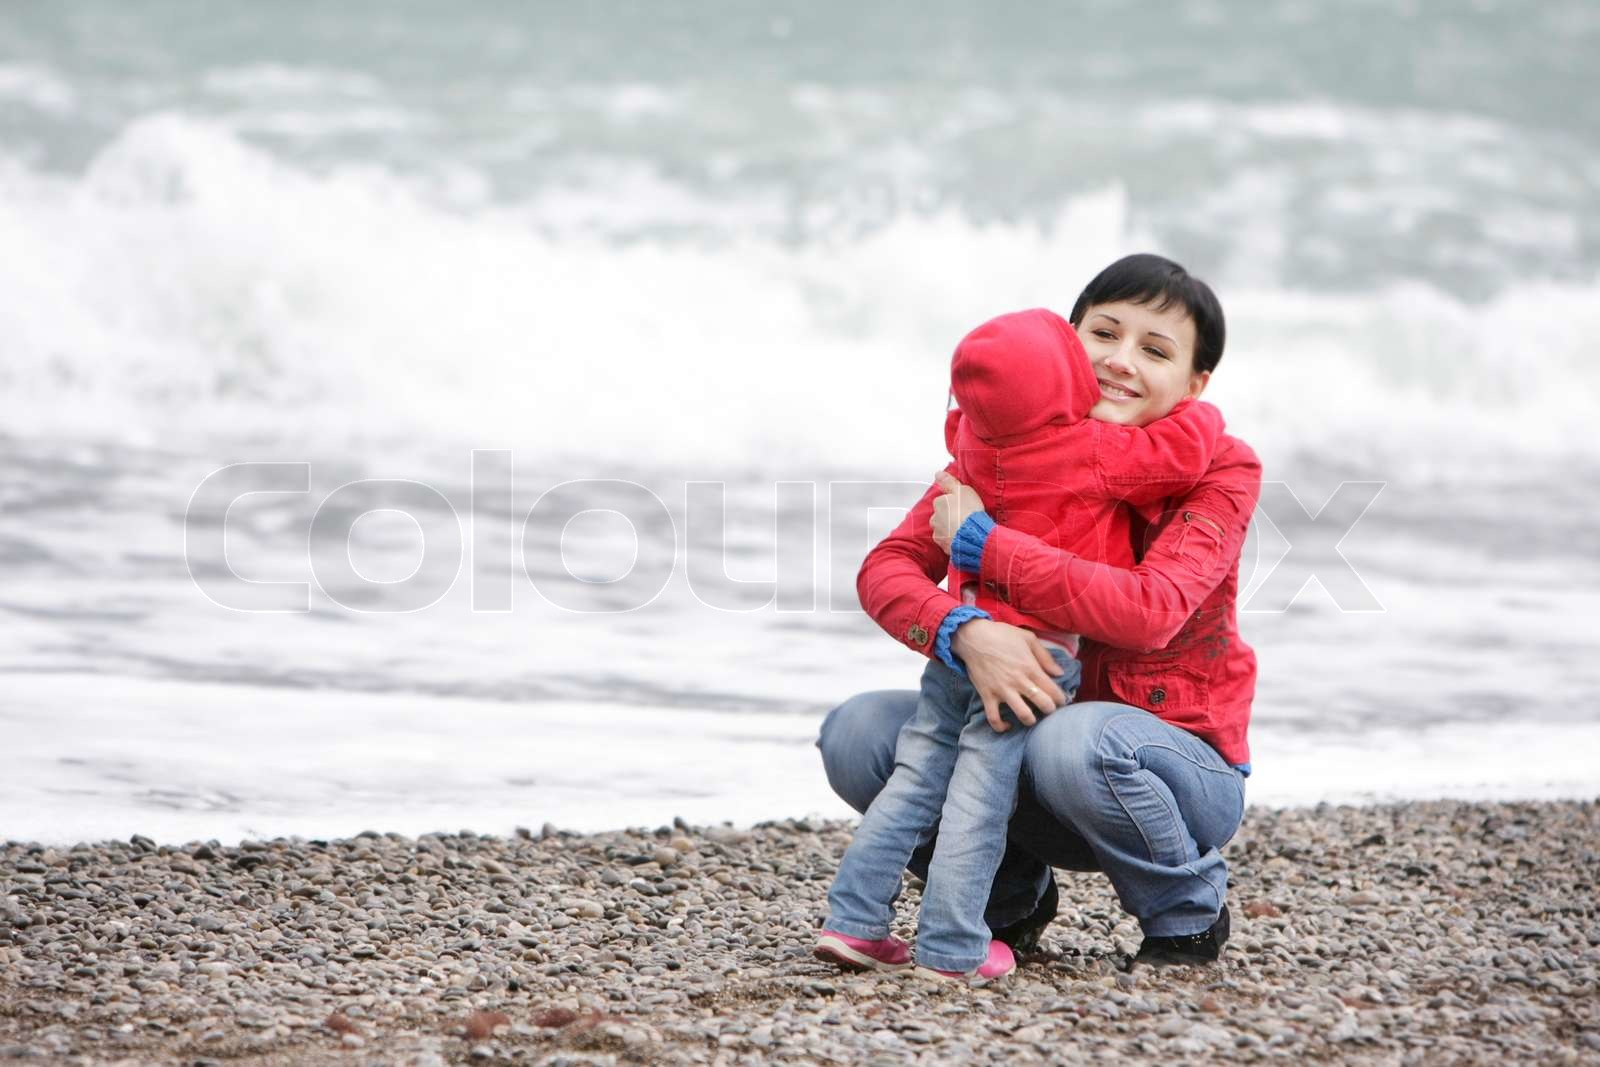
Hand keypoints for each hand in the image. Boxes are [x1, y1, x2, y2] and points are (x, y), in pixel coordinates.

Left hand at [931, 471, 985, 553]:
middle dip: (950, 517)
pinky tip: (964, 539)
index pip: (943, 501)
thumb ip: (949, 482)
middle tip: (965, 518)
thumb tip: (938, 473)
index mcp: (939, 503)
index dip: (954, 503)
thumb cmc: (969, 512)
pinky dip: (953, 541)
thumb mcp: (962, 490)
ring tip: (966, 530)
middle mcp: (934, 519)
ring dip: (951, 529)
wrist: (973, 535)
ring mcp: (938, 534)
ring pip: (944, 529)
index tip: (964, 506)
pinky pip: (948, 542)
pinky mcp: (944, 547)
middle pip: (942, 516)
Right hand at [949, 618, 1069, 732]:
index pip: (1053, 690)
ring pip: (1023, 714)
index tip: (1061, 700)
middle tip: (1048, 708)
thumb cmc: (1002, 635)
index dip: (1061, 699)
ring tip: (1031, 718)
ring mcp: (1002, 690)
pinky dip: (1001, 726)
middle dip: (1050, 710)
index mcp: (1030, 667)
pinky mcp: (987, 695)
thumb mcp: (1028, 638)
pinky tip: (1007, 726)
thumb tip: (1059, 673)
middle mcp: (1019, 681)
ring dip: (1031, 720)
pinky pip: (994, 718)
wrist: (973, 637)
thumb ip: (1045, 656)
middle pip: (1043, 704)